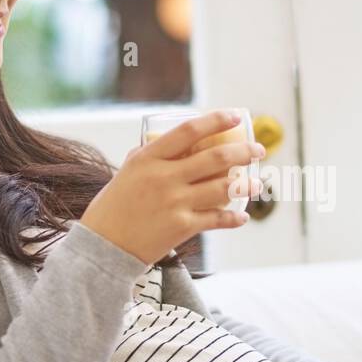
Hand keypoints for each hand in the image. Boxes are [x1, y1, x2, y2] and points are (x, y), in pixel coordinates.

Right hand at [79, 109, 264, 265]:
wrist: (104, 246)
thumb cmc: (114, 206)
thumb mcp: (128, 172)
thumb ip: (150, 156)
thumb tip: (174, 142)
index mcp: (148, 158)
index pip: (189, 130)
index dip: (216, 120)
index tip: (235, 115)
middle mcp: (164, 177)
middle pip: (215, 158)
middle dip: (244, 151)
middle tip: (258, 149)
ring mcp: (174, 203)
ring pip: (223, 188)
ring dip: (246, 184)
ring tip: (256, 182)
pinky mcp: (181, 227)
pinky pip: (216, 219)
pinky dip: (233, 218)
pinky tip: (242, 216)